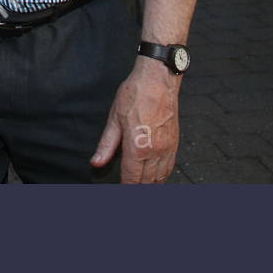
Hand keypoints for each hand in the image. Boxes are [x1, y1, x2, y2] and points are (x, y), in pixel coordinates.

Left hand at [90, 59, 180, 182]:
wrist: (158, 80)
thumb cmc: (136, 94)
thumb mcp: (114, 119)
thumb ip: (106, 144)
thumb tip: (97, 161)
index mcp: (137, 147)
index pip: (131, 179)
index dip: (125, 189)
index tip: (119, 192)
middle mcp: (154, 151)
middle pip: (147, 182)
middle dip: (137, 189)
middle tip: (129, 191)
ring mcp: (167, 148)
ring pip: (160, 178)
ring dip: (150, 186)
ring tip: (141, 188)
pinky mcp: (174, 143)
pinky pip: (169, 167)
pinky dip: (162, 177)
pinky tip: (156, 178)